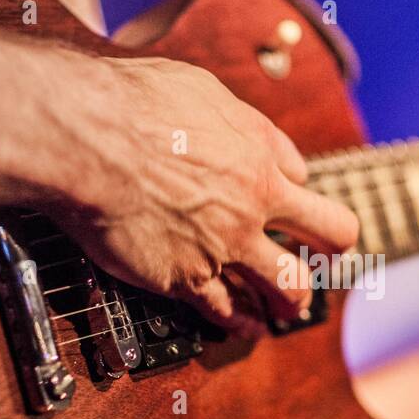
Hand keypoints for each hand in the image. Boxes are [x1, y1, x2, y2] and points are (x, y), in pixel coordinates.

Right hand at [32, 55, 357, 335]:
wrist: (86, 141)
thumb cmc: (134, 106)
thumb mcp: (205, 91)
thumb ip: (243, 123)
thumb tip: (264, 142)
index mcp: (261, 159)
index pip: (305, 183)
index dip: (294, 190)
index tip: (285, 198)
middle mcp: (254, 208)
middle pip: (331, 236)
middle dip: (333, 249)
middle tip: (329, 258)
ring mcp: (224, 248)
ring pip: (287, 288)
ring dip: (293, 301)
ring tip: (289, 309)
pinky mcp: (185, 280)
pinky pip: (225, 312)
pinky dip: (240, 323)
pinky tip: (246, 328)